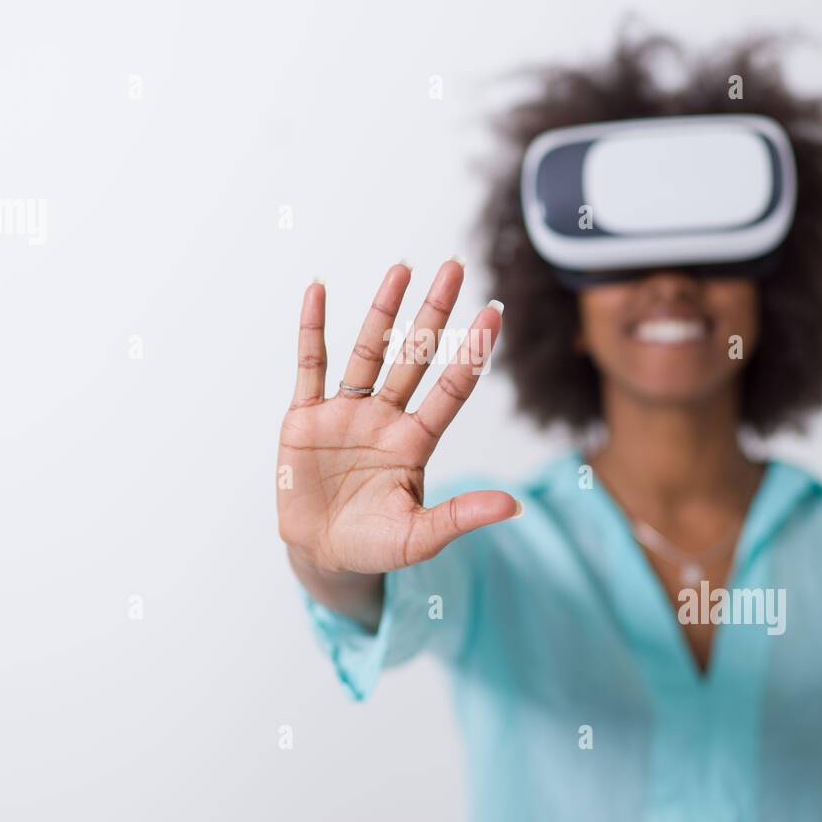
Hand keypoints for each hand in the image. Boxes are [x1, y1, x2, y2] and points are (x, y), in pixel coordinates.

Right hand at [277, 259, 517, 583]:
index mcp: (416, 443)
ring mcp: (346, 414)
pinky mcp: (306, 418)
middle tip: (454, 266)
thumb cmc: (375, 546)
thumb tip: (515, 506)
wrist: (323, 555)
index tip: (495, 312)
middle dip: (434, 312)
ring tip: (402, 268)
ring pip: (368, 351)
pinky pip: (310, 365)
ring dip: (383, 311)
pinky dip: (312, 329)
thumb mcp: (420, 537)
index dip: (472, 352)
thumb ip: (461, 516)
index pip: (451, 389)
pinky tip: (318, 290)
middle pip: (414, 355)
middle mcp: (385, 418)